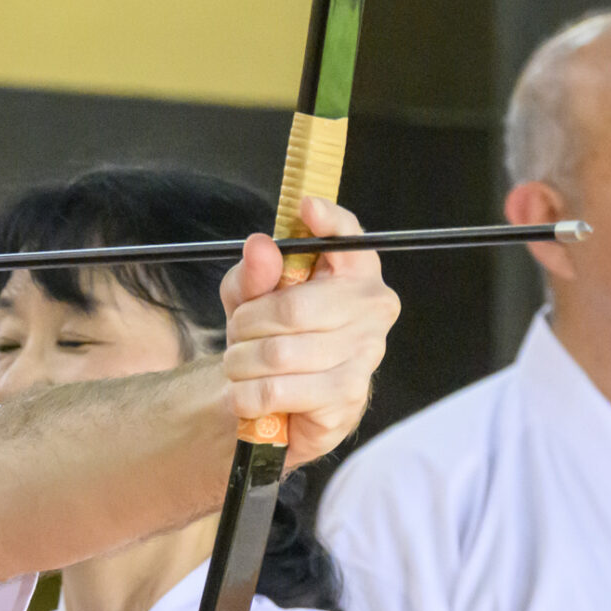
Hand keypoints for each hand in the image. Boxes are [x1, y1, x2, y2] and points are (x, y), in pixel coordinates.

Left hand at [217, 196, 396, 465]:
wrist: (274, 403)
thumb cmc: (271, 337)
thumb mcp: (251, 298)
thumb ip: (254, 273)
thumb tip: (260, 246)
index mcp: (356, 273)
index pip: (350, 239)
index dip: (330, 221)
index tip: (305, 208)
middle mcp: (372, 309)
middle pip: (293, 308)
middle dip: (247, 325)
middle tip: (237, 334)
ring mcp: (365, 355)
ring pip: (279, 354)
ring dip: (241, 362)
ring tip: (239, 365)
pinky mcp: (347, 398)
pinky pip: (277, 391)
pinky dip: (246, 395)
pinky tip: (247, 393)